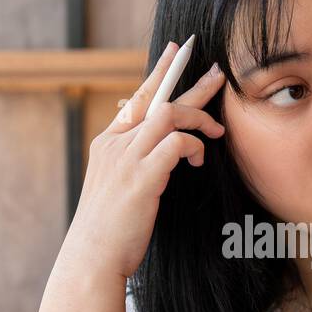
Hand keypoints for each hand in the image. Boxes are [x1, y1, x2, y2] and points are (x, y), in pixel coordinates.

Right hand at [62, 40, 227, 279]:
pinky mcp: (143, 177)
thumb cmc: (108, 230)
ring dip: (198, 116)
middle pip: (157, 99)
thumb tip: (159, 155)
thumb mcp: (115, 188)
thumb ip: (132, 164)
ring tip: (218, 129)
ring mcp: (127, 159)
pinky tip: (200, 161)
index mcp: (107, 144)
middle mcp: (115, 145)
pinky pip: (177, 144)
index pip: (137, 99)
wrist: (92, 257)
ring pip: (169, 114)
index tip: (175, 54)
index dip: (158, 75)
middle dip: (191, 83)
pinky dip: (194, 146)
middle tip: (218, 73)